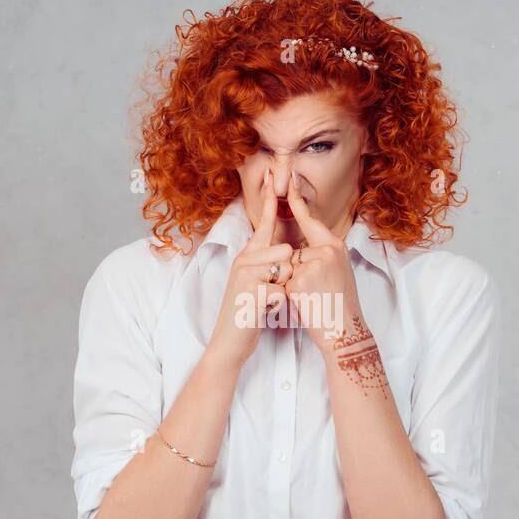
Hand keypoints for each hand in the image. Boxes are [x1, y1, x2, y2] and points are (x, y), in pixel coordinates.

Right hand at [204, 167, 296, 368]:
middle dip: (288, 275)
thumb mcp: (255, 285)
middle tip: (271, 295)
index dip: (269, 201)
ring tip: (267, 304)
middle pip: (285, 250)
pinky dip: (280, 305)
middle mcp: (244, 261)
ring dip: (284, 290)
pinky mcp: (251, 291)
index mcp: (246, 257)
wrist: (229, 342)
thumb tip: (287, 251)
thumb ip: (267, 265)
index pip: (262, 225)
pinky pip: (282, 290)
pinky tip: (264, 313)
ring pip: (286, 268)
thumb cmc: (248, 315)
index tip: (274, 176)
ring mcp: (246, 275)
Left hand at [281, 169, 362, 352]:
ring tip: (313, 299)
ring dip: (292, 286)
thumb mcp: (336, 271)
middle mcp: (325, 250)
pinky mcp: (300, 280)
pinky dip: (289, 295)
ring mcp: (312, 264)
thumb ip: (320, 255)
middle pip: (293, 253)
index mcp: (334, 246)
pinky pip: (283, 283)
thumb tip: (296, 250)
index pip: (311, 221)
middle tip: (318, 294)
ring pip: (286, 269)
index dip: (297, 200)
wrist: (345, 332)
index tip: (288, 179)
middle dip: (296, 275)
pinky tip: (307, 304)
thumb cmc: (339, 305)